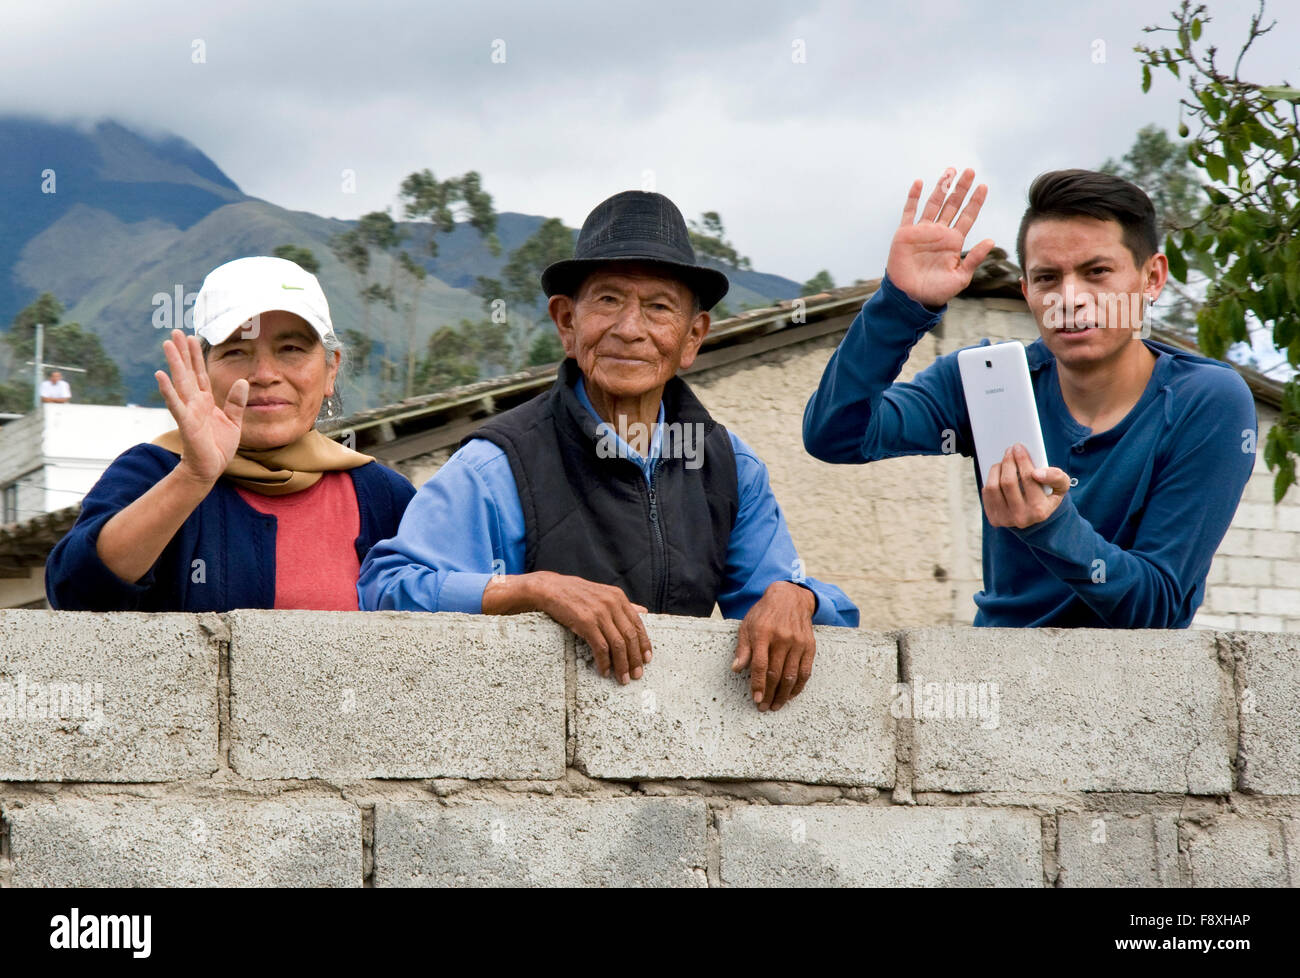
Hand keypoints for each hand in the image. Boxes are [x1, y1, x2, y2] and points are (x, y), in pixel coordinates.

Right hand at [154, 329, 246, 484]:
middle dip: (182, 352)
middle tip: (174, 331)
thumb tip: (242, 381)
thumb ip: (237, 401)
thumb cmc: (219, 446)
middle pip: (187, 372)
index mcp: (206, 400)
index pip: (200, 373)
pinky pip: (176, 404)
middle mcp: (195, 402)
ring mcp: (189, 411)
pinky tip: (160, 375)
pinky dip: (168, 390)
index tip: (191, 337)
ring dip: (174, 363)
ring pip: (180, 382)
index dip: (196, 355)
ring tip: (167, 344)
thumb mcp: (234, 421)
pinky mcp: (186, 423)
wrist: (210, 469)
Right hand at [518, 571, 651, 684]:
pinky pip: (600, 647)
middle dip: (635, 659)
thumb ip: (623, 604)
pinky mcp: (586, 622)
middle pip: (630, 637)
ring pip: (618, 644)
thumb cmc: (576, 593)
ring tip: (622, 678)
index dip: (644, 644)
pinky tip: (604, 671)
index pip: (638, 624)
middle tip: (636, 675)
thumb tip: (643, 612)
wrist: (551, 588)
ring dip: (622, 665)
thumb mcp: (603, 594)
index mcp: (618, 598)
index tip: (647, 659)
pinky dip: (604, 662)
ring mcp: (599, 613)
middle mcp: (612, 604)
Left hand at [731, 581, 816, 712]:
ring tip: (776, 705)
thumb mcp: (747, 626)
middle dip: (769, 694)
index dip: (758, 685)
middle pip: (776, 674)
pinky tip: (791, 694)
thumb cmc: (764, 614)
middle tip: (764, 707)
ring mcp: (797, 642)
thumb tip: (736, 669)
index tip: (756, 699)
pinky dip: (799, 686)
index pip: (760, 665)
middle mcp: (782, 638)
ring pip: (791, 676)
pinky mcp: (809, 645)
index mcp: (763, 633)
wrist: (789, 597)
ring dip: (784, 695)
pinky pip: (805, 671)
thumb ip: (743, 648)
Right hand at [886, 167, 995, 308]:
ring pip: (934, 203)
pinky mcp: (905, 234)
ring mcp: (922, 231)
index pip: (967, 216)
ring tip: (950, 171)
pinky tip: (919, 183)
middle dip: (961, 188)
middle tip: (970, 171)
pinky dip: (913, 197)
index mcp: (953, 241)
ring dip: (942, 187)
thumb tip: (990, 240)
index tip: (983, 186)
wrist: (909, 298)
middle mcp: (939, 232)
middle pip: (953, 205)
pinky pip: (909, 211)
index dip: (975, 201)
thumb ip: (974, 258)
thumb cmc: (935, 292)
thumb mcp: (960, 277)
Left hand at [982, 443, 1070, 527]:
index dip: (1022, 460)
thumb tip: (1037, 473)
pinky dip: (991, 479)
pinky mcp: (994, 518)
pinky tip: (998, 473)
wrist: (1035, 516)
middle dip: (1008, 461)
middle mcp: (1021, 518)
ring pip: (993, 487)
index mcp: (1040, 510)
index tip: (1018, 448)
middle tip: (1010, 450)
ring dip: (997, 468)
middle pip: (1008, 482)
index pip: (1028, 478)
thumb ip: (1056, 477)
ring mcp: (1005, 519)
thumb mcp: (1060, 487)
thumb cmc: (1048, 496)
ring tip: (1004, 461)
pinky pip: (986, 493)